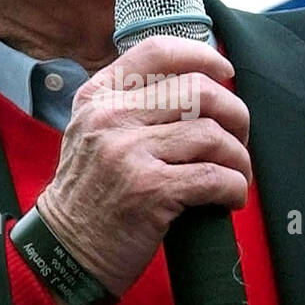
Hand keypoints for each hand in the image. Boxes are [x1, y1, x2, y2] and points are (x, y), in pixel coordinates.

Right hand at [39, 36, 251, 296]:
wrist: (64, 252)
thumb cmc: (90, 195)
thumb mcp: (93, 134)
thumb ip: (132, 106)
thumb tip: (200, 85)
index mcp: (97, 97)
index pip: (157, 52)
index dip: (202, 56)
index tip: (226, 72)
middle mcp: (110, 118)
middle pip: (198, 91)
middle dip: (234, 114)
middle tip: (239, 138)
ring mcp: (128, 153)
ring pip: (213, 134)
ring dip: (238, 157)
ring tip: (237, 173)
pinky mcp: (150, 190)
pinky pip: (215, 177)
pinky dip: (235, 187)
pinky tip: (231, 197)